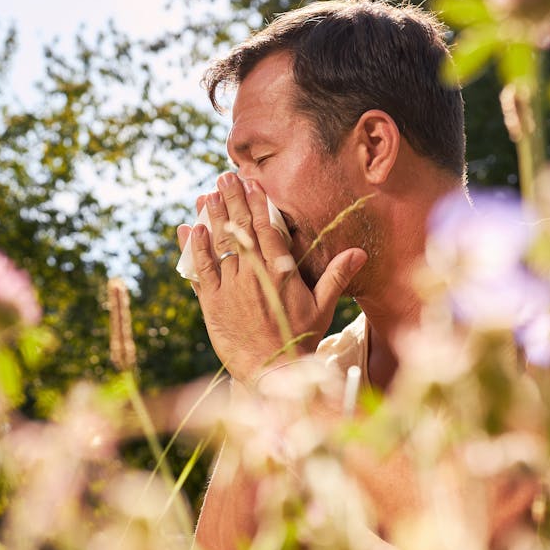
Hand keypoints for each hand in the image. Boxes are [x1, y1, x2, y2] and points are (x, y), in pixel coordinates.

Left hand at [177, 172, 366, 385]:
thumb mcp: (323, 307)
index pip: (267, 229)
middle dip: (231, 200)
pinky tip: (189, 229)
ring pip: (218, 245)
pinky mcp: (212, 303)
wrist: (273, 372)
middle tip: (224, 177)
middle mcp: (253, 275)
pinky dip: (194, 249)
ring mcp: (230, 287)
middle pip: (240, 229)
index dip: (257, 204)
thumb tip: (360, 251)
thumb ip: (336, 275)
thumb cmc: (301, 339)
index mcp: (280, 272)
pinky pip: (200, 270)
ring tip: (205, 194)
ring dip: (211, 217)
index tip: (251, 183)